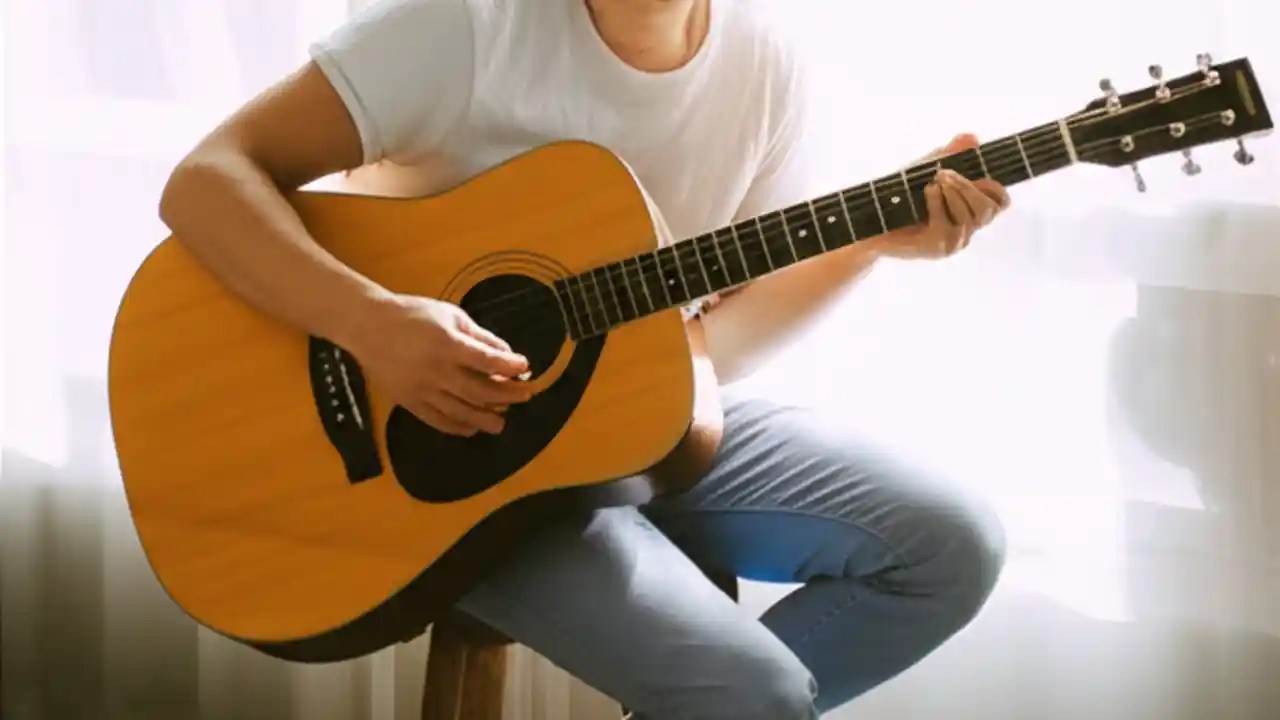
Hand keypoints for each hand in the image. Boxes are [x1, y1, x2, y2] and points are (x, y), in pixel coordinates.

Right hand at [351, 294, 531, 435]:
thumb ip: (479, 336)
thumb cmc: (413, 315)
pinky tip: (472, 428)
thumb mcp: (450, 316)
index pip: (487, 361)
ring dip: (486, 418)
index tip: (525, 367)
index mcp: (448, 345)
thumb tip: (506, 354)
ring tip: (502, 422)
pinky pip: (437, 420)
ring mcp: (422, 390)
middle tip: (525, 395)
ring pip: (461, 412)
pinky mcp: (409, 402)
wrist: (368, 327)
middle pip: (479, 391)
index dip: (510, 367)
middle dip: (507, 395)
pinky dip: (458, 427)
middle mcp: (437, 371)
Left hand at [868, 133, 1010, 260]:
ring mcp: (953, 242)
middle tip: (944, 173)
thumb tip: (972, 138)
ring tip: (933, 181)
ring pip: (971, 216)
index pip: (1000, 202)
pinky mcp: (936, 249)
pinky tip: (927, 191)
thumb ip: (950, 155)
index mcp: (969, 211)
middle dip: (969, 185)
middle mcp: (966, 230)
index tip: (976, 171)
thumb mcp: (926, 168)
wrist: (869, 221)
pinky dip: (938, 201)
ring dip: (954, 191)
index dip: (995, 186)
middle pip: (990, 208)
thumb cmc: (899, 195)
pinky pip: (948, 223)